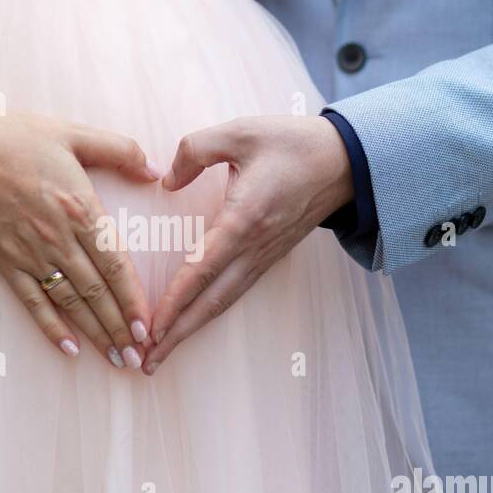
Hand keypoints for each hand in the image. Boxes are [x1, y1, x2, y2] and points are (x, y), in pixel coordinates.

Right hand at [0, 109, 160, 368]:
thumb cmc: (19, 138)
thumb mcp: (75, 133)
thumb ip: (121, 150)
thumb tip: (156, 171)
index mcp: (81, 209)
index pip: (116, 264)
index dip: (134, 299)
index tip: (149, 326)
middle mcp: (59, 238)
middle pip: (97, 292)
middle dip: (120, 328)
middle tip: (139, 357)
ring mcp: (31, 253)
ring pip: (70, 303)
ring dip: (95, 334)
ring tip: (115, 359)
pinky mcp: (6, 261)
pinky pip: (32, 301)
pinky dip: (50, 326)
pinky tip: (68, 349)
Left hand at [141, 115, 353, 374]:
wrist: (346, 161)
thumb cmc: (293, 143)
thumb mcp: (240, 131)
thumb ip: (195, 151)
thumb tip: (166, 181)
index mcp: (244, 218)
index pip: (202, 268)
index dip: (174, 300)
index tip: (151, 327)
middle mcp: (254, 247)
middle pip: (211, 301)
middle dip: (177, 334)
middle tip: (145, 361)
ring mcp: (264, 256)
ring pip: (223, 301)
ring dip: (191, 329)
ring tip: (161, 354)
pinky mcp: (268, 257)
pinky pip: (234, 291)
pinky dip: (209, 312)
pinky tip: (191, 322)